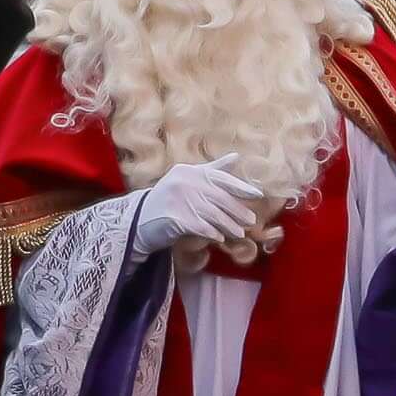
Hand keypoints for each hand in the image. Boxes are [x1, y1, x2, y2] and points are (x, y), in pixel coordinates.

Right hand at [133, 157, 268, 260]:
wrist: (138, 220)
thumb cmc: (168, 202)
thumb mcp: (187, 181)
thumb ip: (212, 170)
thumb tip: (236, 157)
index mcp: (189, 171)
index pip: (221, 178)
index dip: (240, 187)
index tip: (257, 194)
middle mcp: (185, 181)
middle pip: (220, 198)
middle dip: (238, 211)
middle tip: (251, 221)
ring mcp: (179, 198)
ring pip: (214, 214)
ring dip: (229, 225)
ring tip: (239, 233)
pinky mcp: (175, 217)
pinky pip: (202, 226)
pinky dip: (213, 232)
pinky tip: (220, 238)